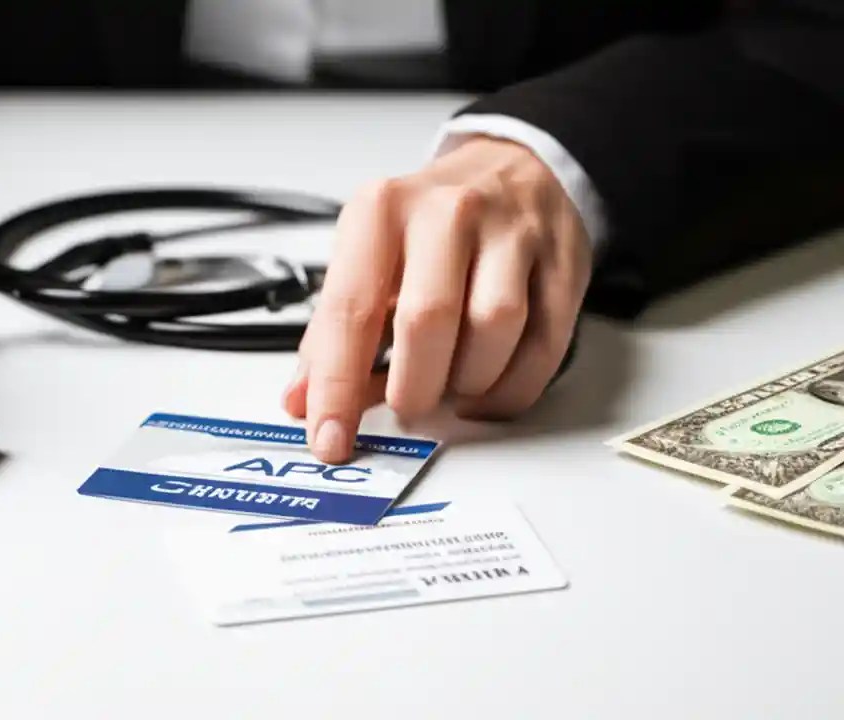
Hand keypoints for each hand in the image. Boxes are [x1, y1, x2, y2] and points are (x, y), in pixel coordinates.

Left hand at [283, 136, 592, 462]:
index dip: (336, 386)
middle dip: (413, 385)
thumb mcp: (368, 257)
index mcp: (381, 210)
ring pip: (493, 329)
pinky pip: (543, 344)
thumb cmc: (429, 224)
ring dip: (466, 383)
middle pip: (427, 320)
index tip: (330, 438)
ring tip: (449, 386)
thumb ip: (332, 332)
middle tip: (406, 405)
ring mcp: (512, 233)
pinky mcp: (562, 262)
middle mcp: (447, 212)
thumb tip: (304, 402)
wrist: (513, 165)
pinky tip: (488, 391)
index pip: (350, 309)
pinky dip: (511, 388)